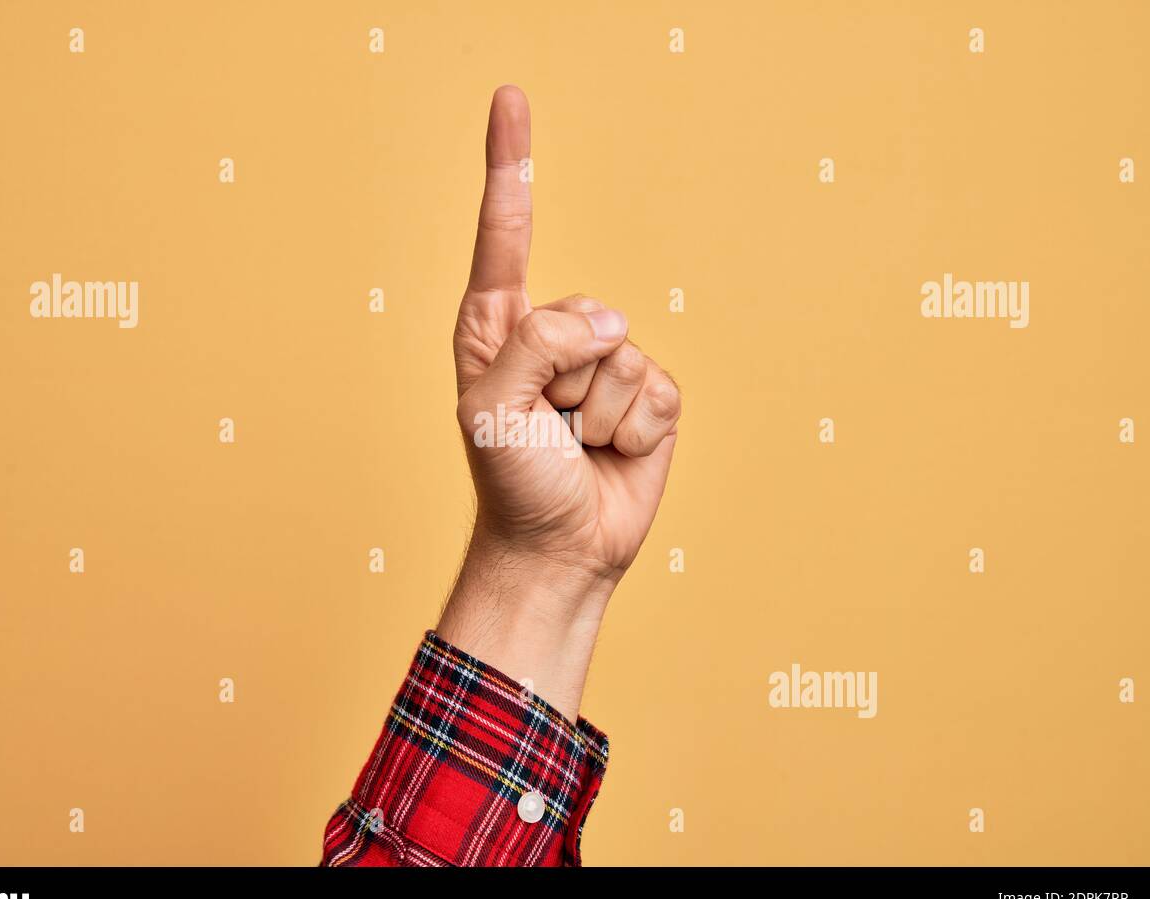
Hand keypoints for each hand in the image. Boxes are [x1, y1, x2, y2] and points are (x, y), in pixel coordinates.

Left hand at [438, 87, 680, 719]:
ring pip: (622, 353)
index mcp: (496, 328)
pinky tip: (610, 453)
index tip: (510, 97)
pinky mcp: (649, 396)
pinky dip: (634, 431)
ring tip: (574, 445)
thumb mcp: (492, 409)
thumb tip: (611, 322)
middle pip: (582, 309)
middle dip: (565, 378)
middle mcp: (552, 335)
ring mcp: (604, 363)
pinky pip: (657, 388)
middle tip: (546, 429)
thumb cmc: (512, 482)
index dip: (510, 166)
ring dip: (597, 413)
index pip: (505, 234)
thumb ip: (539, 344)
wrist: (560, 549)